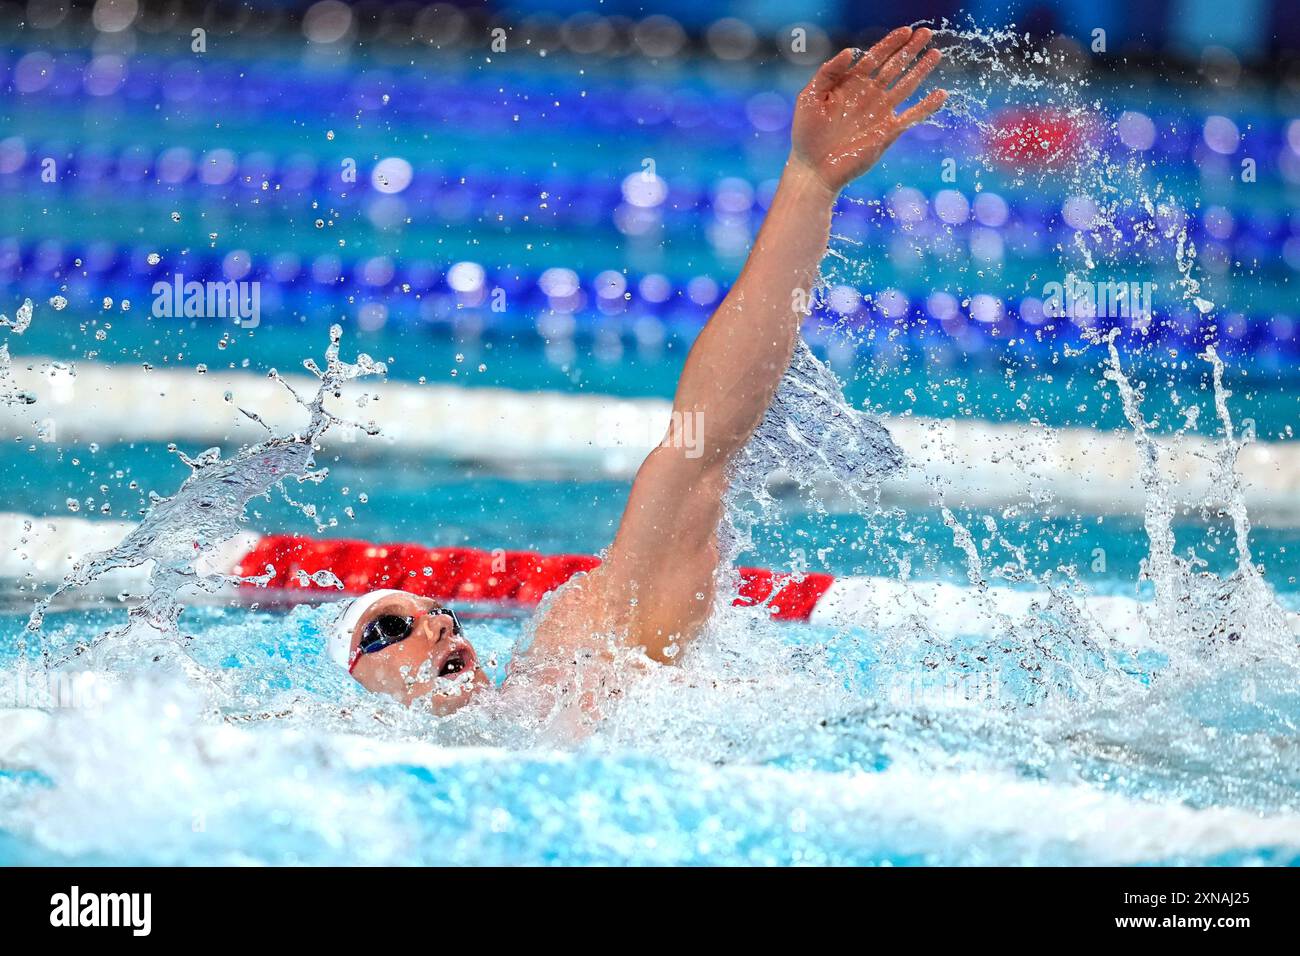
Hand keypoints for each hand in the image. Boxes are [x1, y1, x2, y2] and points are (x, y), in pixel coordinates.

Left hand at [790, 27, 946, 192]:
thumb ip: (828, 72)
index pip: (875, 57)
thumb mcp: (810, 97)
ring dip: (921, 70)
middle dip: (910, 50)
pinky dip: (927, 107)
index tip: (906, 30)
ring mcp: (880, 113)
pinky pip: (912, 117)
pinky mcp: (888, 132)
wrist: (813, 167)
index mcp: (851, 83)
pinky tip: (941, 94)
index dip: (890, 43)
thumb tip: (850, 51)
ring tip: (936, 53)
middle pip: (894, 67)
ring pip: (906, 86)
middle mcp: (868, 95)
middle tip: (926, 33)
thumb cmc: (806, 133)